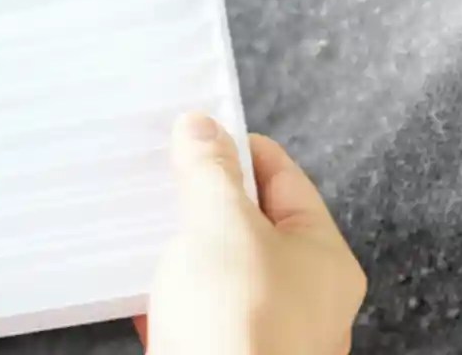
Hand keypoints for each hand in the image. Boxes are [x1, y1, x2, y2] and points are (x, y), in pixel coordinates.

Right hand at [133, 113, 366, 354]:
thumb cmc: (237, 328)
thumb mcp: (220, 225)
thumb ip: (209, 171)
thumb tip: (201, 127)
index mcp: (323, 259)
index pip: (284, 178)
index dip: (238, 148)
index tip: (195, 130)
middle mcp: (304, 298)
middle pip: (251, 224)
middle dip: (203, 198)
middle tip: (162, 173)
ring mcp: (265, 333)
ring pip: (219, 271)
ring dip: (181, 247)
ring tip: (142, 224)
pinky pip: (195, 315)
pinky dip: (167, 297)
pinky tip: (138, 289)